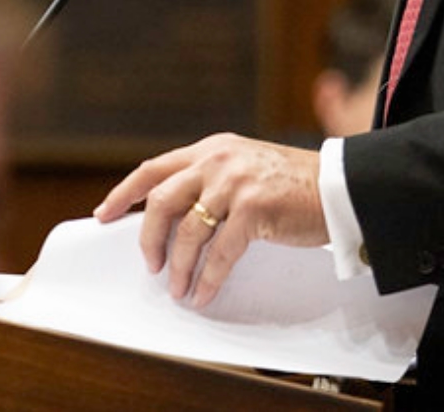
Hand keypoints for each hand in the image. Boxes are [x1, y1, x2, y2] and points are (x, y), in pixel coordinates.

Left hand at [93, 133, 325, 308]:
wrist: (340, 187)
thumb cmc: (293, 184)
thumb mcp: (243, 167)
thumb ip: (209, 180)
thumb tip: (173, 216)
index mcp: (210, 150)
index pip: (153, 169)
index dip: (124, 193)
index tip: (104, 214)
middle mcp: (217, 161)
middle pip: (161, 201)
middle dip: (147, 238)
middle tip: (150, 264)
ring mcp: (234, 184)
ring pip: (187, 232)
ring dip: (179, 267)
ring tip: (178, 289)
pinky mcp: (254, 210)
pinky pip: (219, 253)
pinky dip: (207, 278)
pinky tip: (204, 293)